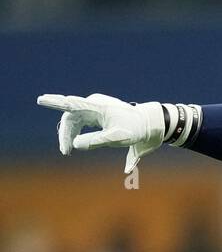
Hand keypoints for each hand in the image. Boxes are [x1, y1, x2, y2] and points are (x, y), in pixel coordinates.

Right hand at [37, 93, 166, 174]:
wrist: (150, 125)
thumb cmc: (135, 130)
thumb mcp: (116, 138)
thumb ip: (96, 141)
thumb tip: (75, 145)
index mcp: (98, 106)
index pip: (72, 103)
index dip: (56, 102)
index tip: (41, 100)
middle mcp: (94, 104)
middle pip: (71, 117)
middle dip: (65, 134)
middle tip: (65, 152)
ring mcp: (95, 108)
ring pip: (75, 121)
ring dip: (70, 135)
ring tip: (67, 150)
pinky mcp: (98, 114)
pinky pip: (81, 122)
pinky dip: (76, 134)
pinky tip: (73, 144)